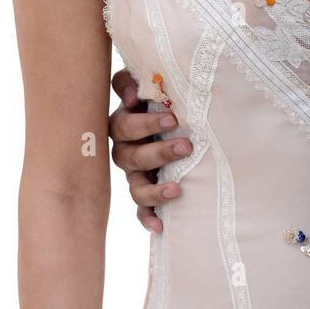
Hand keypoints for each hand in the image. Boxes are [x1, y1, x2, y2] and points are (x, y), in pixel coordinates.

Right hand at [109, 70, 191, 232]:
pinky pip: (140, 209)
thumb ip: (132, 82)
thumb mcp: (147, 85)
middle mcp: (125, 151)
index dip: (144, 123)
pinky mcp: (144, 192)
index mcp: (124, 124)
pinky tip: (159, 226)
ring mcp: (134, 174)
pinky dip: (148, 217)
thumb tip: (134, 95)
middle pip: (131, 156)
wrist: (173, 118)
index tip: (172, 119)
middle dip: (158, 152)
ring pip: (135, 186)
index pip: (124, 125)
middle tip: (186, 146)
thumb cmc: (158, 98)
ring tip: (178, 189)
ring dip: (154, 190)